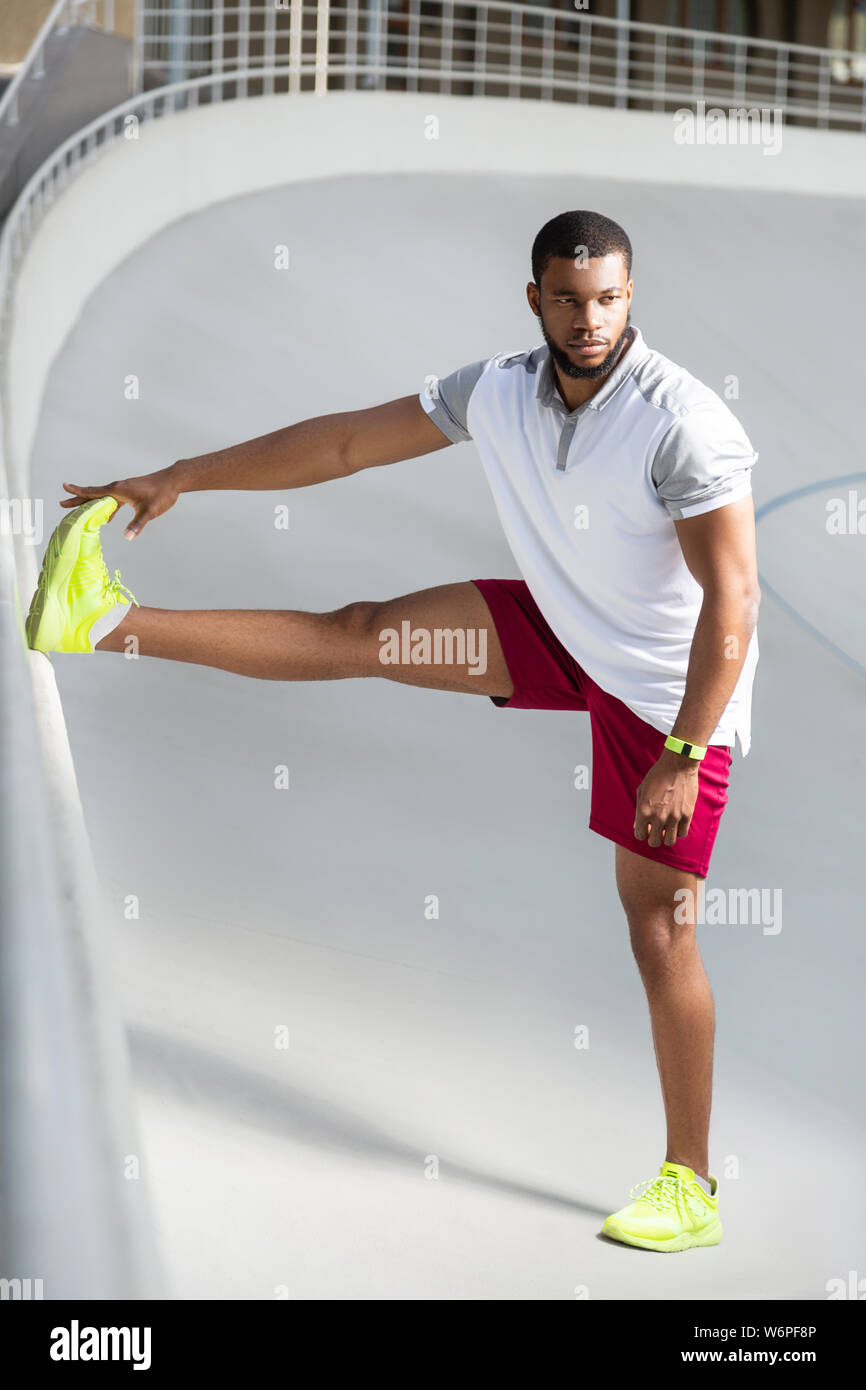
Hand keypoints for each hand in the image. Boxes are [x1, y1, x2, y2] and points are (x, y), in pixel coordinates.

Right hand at [59, 465, 181, 538]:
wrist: (172, 481)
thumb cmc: (161, 494)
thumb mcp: (149, 511)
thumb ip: (138, 524)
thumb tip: (127, 537)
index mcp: (118, 490)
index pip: (93, 491)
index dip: (78, 491)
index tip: (64, 487)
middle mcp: (118, 487)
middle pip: (93, 494)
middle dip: (78, 498)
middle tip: (62, 503)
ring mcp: (124, 489)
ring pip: (102, 497)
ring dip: (91, 503)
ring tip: (79, 510)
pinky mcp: (130, 492)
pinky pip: (113, 500)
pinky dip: (106, 507)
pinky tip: (108, 517)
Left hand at [634, 750, 699, 848]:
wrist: (678, 765)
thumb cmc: (657, 775)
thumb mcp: (642, 791)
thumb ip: (639, 810)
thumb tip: (638, 826)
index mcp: (643, 811)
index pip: (640, 835)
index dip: (642, 833)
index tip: (646, 829)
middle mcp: (658, 817)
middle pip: (654, 842)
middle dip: (654, 838)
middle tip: (656, 831)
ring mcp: (673, 817)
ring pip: (669, 841)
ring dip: (667, 837)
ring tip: (667, 830)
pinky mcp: (687, 815)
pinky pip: (682, 834)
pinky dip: (678, 832)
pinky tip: (677, 824)